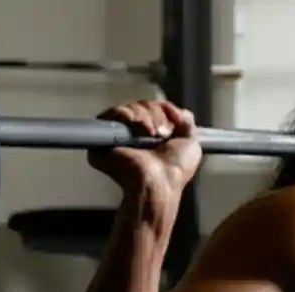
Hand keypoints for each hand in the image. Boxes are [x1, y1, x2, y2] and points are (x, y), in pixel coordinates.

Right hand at [87, 100, 201, 194]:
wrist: (158, 182)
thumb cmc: (175, 170)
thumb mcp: (191, 143)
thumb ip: (186, 122)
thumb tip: (176, 109)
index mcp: (153, 138)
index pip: (153, 109)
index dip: (163, 108)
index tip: (173, 120)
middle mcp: (135, 137)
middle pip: (140, 106)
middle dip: (154, 112)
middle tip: (161, 132)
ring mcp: (119, 138)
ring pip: (127, 109)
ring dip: (143, 114)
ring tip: (151, 132)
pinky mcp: (103, 140)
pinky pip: (109, 116)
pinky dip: (124, 113)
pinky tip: (135, 123)